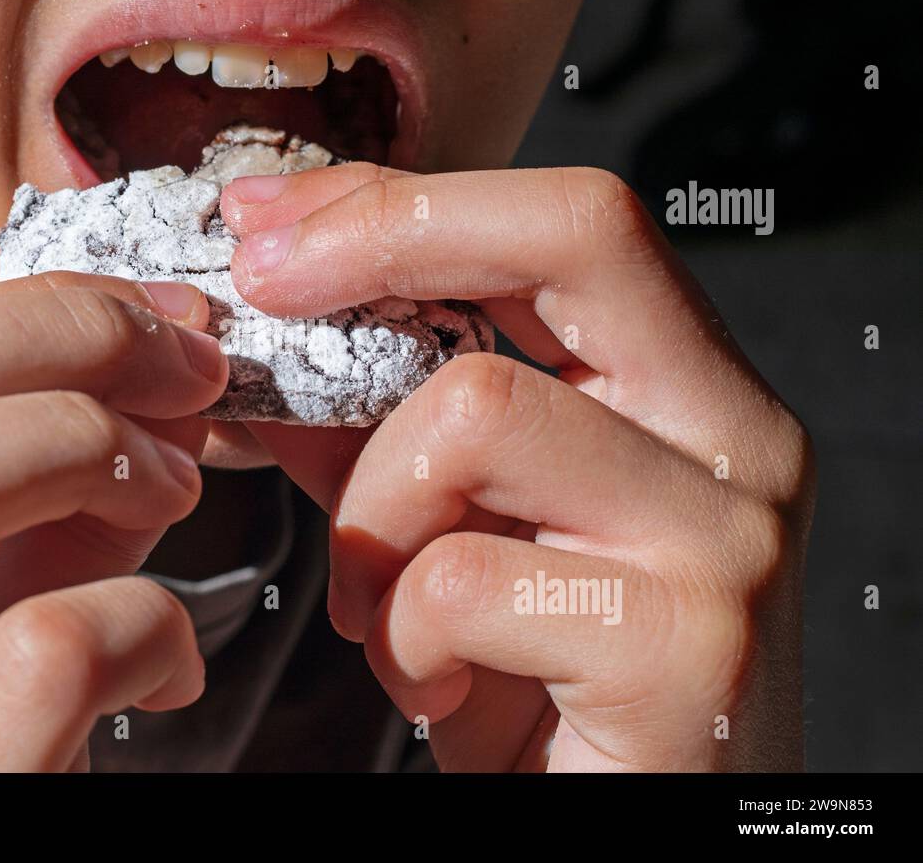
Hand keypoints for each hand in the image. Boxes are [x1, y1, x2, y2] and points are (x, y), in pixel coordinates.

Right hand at [0, 273, 227, 769]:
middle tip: (191, 370)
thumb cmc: (6, 743)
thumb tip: (162, 366)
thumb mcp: (2, 592)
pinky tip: (172, 662)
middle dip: (71, 335)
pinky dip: (147, 617)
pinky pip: (44, 646)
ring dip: (89, 449)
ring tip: (174, 495)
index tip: (160, 320)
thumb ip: (58, 484)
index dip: (43, 310)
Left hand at [224, 163, 814, 770]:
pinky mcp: (685, 647)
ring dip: (375, 515)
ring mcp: (722, 538)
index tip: (272, 223)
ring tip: (379, 603)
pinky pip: (461, 579)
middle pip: (573, 238)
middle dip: (382, 243)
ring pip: (477, 413)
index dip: (406, 200)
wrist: (623, 828)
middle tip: (267, 293)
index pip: (572, 219)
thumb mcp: (454, 522)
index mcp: (687, 389)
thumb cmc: (545, 681)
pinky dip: (401, 635)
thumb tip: (269, 321)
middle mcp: (731, 439)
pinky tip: (433, 684)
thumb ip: (377, 420)